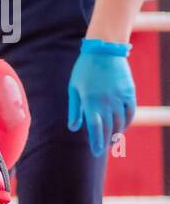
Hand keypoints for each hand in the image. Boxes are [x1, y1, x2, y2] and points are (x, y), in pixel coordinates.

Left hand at [68, 39, 135, 156]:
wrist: (104, 50)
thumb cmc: (84, 70)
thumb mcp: (74, 89)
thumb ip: (75, 110)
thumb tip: (74, 128)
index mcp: (90, 102)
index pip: (95, 129)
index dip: (96, 142)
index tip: (95, 153)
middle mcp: (106, 102)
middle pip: (108, 128)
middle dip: (105, 141)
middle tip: (101, 149)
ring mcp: (120, 97)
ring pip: (120, 122)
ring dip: (116, 133)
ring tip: (111, 140)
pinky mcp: (129, 92)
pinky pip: (130, 112)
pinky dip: (127, 122)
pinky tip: (122, 127)